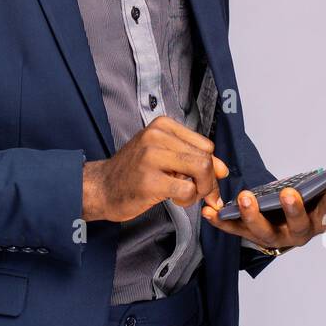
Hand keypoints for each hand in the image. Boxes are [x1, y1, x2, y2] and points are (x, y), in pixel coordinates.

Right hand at [81, 116, 229, 221]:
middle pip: (206, 158)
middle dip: (210, 181)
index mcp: (161, 126)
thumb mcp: (163, 155)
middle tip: (201, 194)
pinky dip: (188, 200)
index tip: (203, 180)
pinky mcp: (150, 181)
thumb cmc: (133, 172)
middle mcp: (156, 136)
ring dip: (201, 190)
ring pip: (201, 170)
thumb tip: (223, 169)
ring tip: (187, 195)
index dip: (211, 166)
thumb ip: (192, 158)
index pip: (205, 145)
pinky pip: (187, 190)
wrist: (102, 187)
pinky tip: (175, 200)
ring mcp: (151, 158)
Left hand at [201, 177, 325, 251]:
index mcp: (318, 221)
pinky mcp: (246, 234)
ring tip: (243, 197)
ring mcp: (271, 236)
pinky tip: (210, 211)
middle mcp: (296, 233)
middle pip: (296, 226)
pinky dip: (221, 223)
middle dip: (292, 210)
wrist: (282, 226)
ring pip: (262, 232)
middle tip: (287, 193)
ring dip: (252, 216)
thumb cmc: (307, 204)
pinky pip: (233, 231)